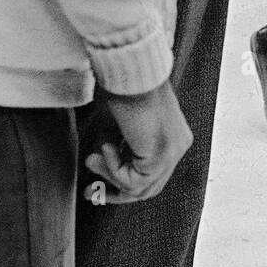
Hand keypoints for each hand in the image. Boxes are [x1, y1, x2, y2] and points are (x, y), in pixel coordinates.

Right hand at [84, 80, 192, 204]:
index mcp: (172, 137)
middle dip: (115, 192)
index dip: (122, 185)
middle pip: (148, 188)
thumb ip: (115, 147)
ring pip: (141, 189)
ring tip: (92, 157)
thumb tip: (94, 164)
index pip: (151, 174)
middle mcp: (177, 146)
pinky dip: (113, 167)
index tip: (95, 188)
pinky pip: (134, 180)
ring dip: (109, 175)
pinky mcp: (161, 155)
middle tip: (90, 194)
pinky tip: (106, 145)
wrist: (129, 72)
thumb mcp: (116, 124)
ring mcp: (172, 152)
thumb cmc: (120, 88)